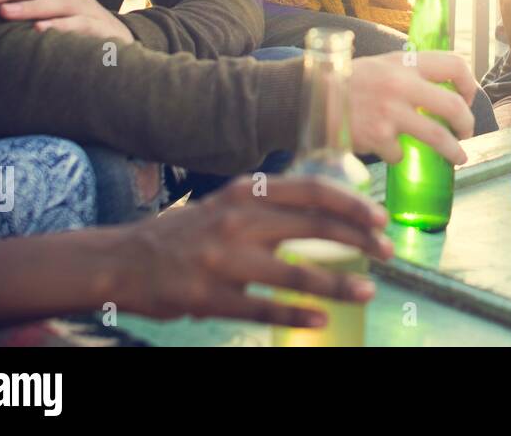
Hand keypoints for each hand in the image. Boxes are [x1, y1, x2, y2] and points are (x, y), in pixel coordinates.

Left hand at [0, 0, 133, 42]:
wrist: (122, 44)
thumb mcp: (57, 12)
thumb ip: (32, 6)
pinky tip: (39, 30)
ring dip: (29, 7)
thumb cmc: (79, 29)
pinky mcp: (99, 28)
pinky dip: (59, 26)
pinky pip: (78, 25)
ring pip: (57, 3)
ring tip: (4, 13)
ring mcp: (87, 10)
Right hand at [116, 175, 392, 327]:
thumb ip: (271, 204)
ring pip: (295, 272)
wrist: (122, 259)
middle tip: (388, 252)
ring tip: (370, 292)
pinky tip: (322, 319)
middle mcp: (238, 219)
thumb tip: (329, 209)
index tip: (380, 218)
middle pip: (314, 226)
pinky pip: (263, 309)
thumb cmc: (187, 232)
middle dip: (359, 240)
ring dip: (339, 284)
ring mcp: (222, 259)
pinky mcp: (209, 296)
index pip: (312, 191)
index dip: (351, 203)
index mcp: (245, 192)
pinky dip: (297, 314)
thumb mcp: (228, 203)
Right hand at [347, 51, 476, 164]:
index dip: (469, 84)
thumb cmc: (345, 82)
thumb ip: (407, 74)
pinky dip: (399, 155)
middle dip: (467, 123)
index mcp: (405, 63)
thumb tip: (437, 91)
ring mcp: (391, 112)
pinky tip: (391, 151)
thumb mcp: (379, 65)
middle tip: (466, 133)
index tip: (467, 98)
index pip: (453, 65)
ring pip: (438, 136)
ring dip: (453, 150)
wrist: (306, 96)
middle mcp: (402, 85)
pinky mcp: (378, 137)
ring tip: (458, 158)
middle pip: (454, 106)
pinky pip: (401, 153)